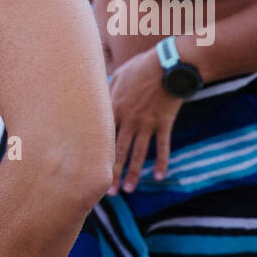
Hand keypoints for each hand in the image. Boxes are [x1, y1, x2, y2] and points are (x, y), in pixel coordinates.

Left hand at [108, 48, 182, 193]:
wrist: (168, 64)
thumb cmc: (141, 66)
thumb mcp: (119, 75)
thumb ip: (107, 90)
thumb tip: (96, 98)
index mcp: (115, 107)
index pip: (101, 135)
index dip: (94, 153)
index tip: (87, 167)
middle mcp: (129, 119)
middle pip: (118, 150)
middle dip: (113, 172)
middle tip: (108, 192)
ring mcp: (147, 123)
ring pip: (139, 153)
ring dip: (134, 173)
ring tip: (129, 190)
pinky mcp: (163, 123)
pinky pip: (163, 147)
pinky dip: (162, 162)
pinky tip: (160, 177)